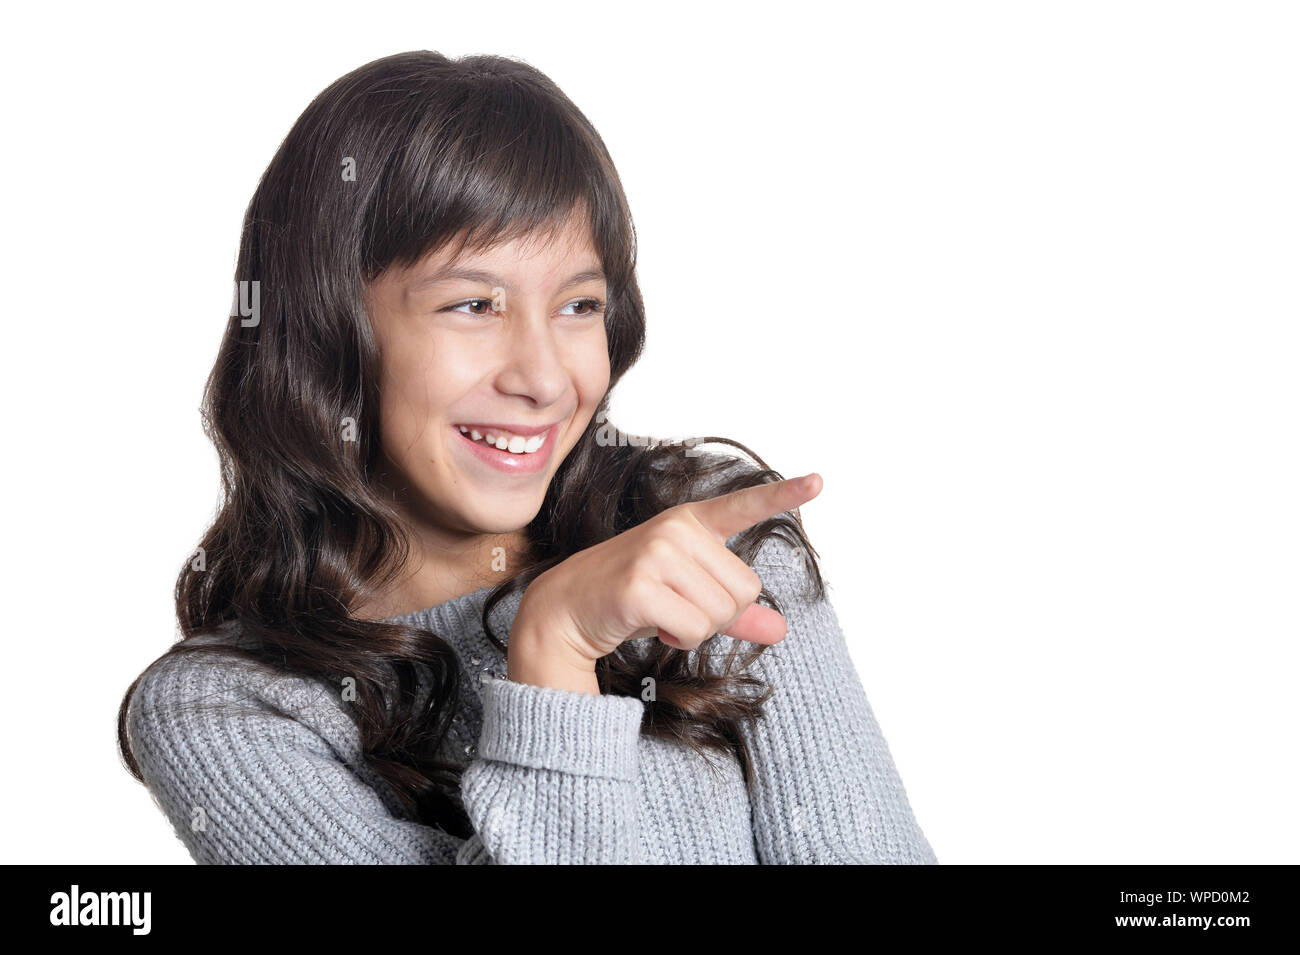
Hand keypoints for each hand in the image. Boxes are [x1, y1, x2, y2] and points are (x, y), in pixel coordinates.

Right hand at [508, 473, 822, 687]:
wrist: (565, 611)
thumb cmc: (630, 600)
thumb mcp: (688, 598)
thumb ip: (737, 613)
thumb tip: (781, 630)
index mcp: (691, 523)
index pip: (744, 506)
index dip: (783, 495)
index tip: (819, 480)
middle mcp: (676, 529)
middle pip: (745, 590)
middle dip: (718, 614)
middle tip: (676, 608)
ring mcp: (656, 554)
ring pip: (722, 613)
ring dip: (697, 630)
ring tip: (660, 615)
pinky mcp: (640, 585)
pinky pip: (695, 629)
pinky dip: (679, 640)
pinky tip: (651, 626)